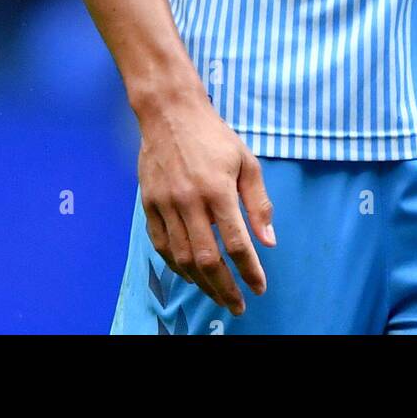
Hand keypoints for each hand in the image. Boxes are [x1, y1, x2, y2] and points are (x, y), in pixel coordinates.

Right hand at [137, 91, 275, 315]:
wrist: (169, 112)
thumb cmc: (214, 136)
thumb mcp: (246, 161)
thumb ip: (258, 203)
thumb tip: (268, 241)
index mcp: (218, 190)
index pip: (236, 242)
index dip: (249, 270)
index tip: (258, 287)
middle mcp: (189, 201)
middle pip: (207, 259)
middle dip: (224, 288)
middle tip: (237, 305)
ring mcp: (165, 204)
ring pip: (182, 257)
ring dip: (201, 282)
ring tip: (217, 294)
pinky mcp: (148, 205)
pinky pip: (161, 246)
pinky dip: (177, 265)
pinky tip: (190, 274)